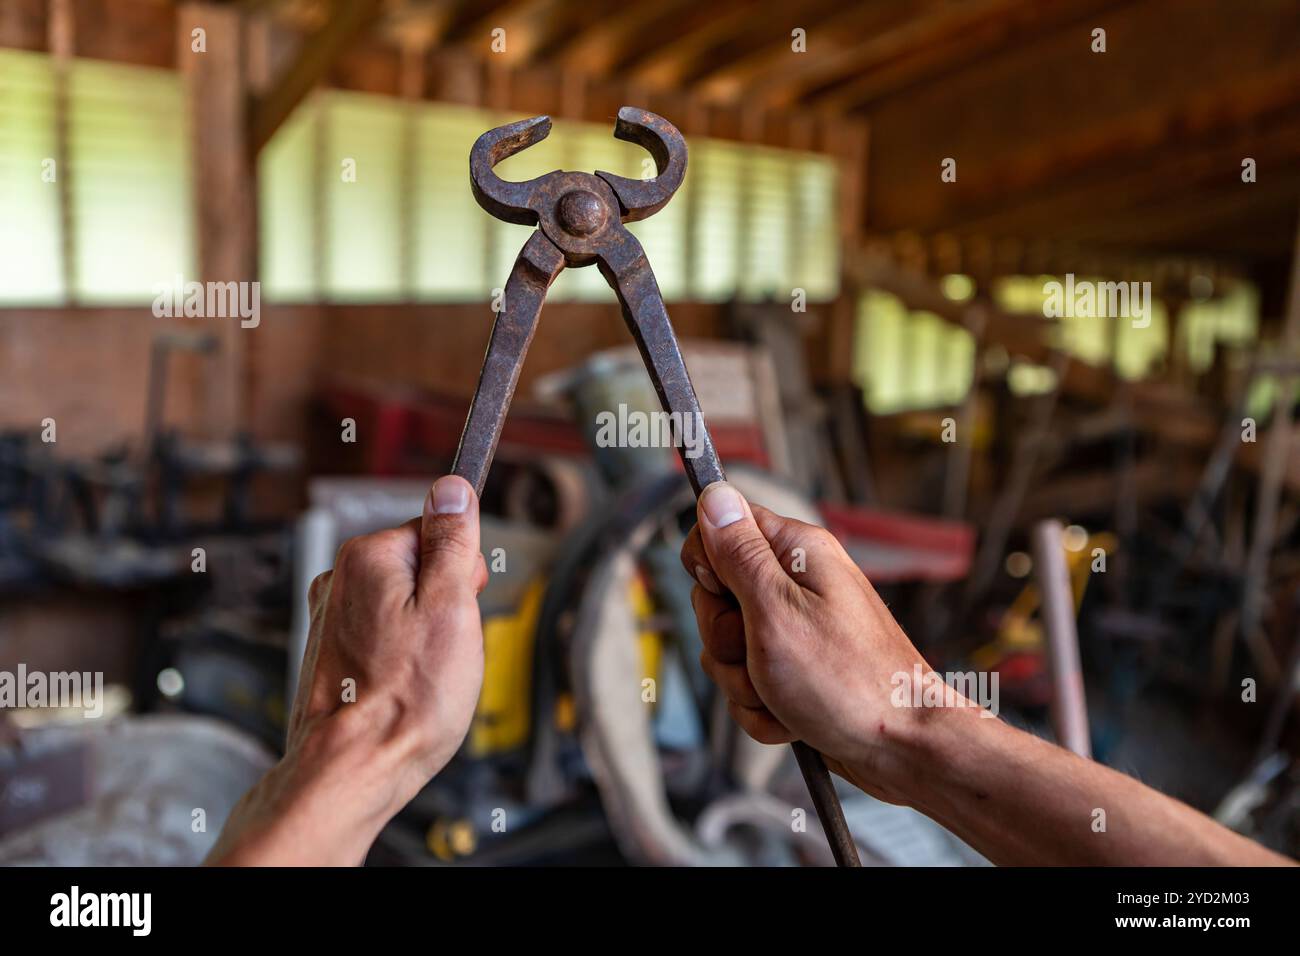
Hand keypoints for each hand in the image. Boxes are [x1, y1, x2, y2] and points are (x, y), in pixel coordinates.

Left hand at [207, 475, 486, 865]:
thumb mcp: (452, 608)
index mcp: (368, 556)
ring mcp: (331, 617)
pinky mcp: (330, 652)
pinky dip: (401, 659)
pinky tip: (404, 689)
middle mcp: (340, 579)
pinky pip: (385, 637)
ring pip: (405, 607)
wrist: (351, 771)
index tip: (461, 609)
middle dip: (445, 606)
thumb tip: (452, 488)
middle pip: (421, 568)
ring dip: (425, 636)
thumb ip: (453, 542)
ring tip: (423, 677)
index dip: (462, 574)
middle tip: (445, 650)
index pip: (439, 533)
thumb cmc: (406, 700)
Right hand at [680, 481, 938, 805]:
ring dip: (744, 682)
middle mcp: (799, 585)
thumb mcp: (777, 611)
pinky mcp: (799, 670)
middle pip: (717, 597)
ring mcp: (799, 630)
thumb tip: (714, 494)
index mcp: (797, 552)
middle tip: (761, 654)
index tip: (729, 598)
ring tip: (783, 693)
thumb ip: (739, 554)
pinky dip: (763, 708)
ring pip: (729, 649)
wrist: (904, 750)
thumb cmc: (849, 682)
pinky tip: (792, 717)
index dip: (709, 567)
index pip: (722, 530)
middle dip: (726, 639)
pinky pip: (750, 684)